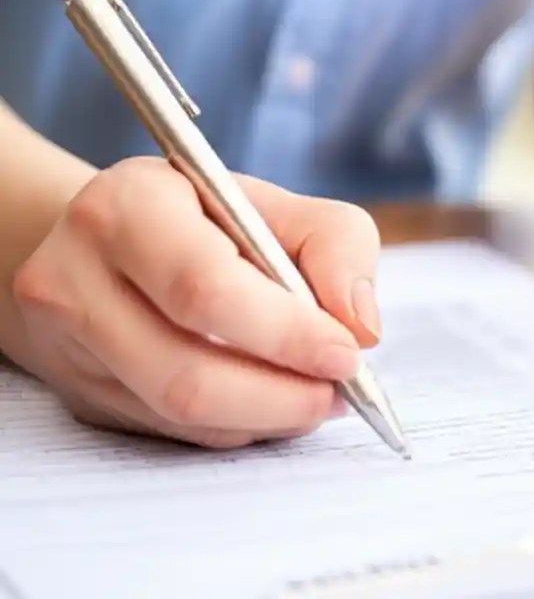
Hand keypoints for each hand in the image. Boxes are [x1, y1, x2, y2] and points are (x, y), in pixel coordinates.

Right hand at [10, 157, 382, 448]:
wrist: (110, 242)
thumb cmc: (206, 219)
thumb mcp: (277, 204)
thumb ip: (338, 246)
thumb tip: (361, 327)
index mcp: (127, 208)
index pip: (205, 289)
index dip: (286, 334)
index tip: (347, 354)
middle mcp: (76, 277)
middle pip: (186, 374)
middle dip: (283, 396)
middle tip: (341, 391)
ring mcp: (67, 346)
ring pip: (180, 416)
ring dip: (268, 418)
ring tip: (317, 396)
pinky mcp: (81, 395)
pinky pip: (174, 433)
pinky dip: (240, 426)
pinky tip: (272, 402)